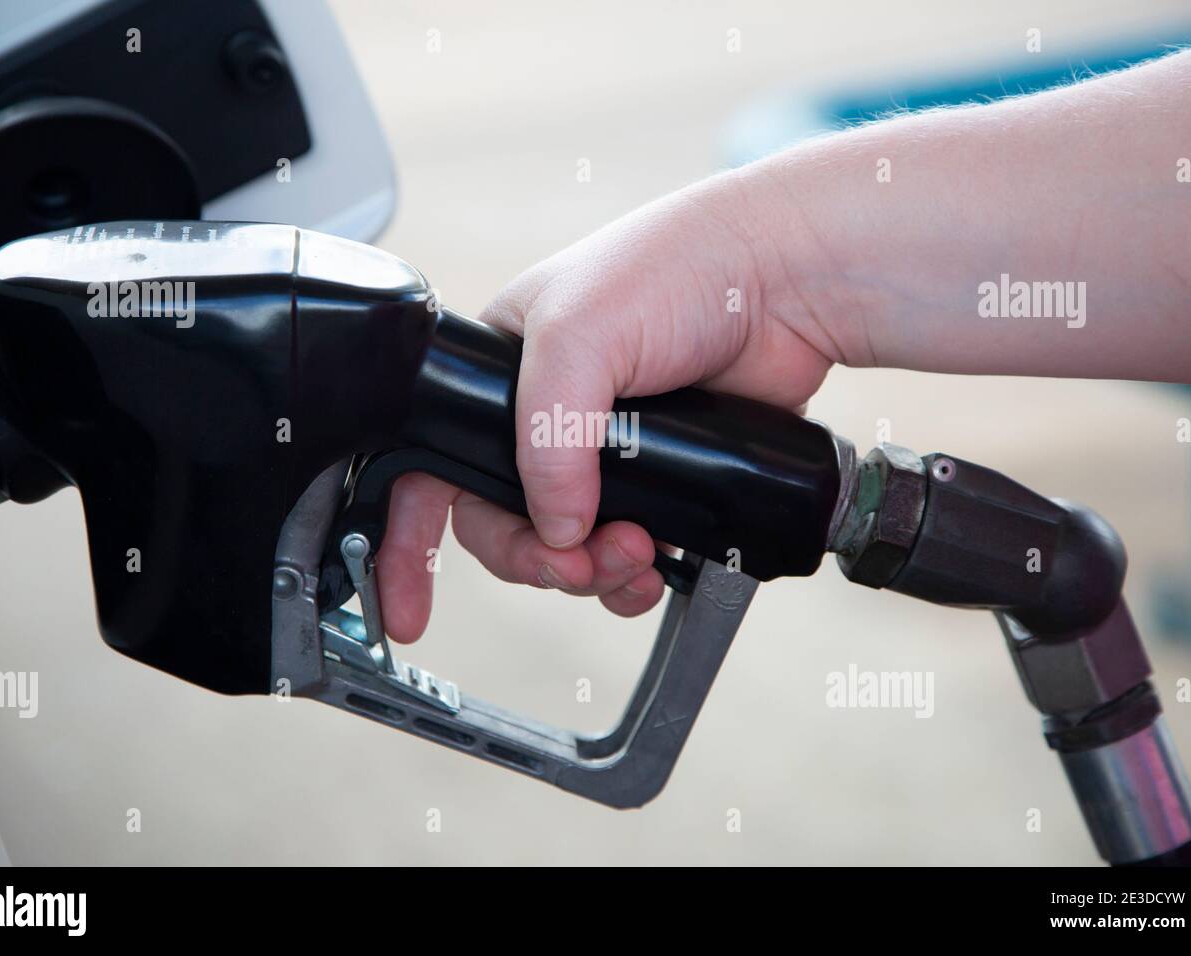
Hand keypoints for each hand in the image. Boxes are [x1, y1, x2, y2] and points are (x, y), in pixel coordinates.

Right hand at [375, 169, 844, 640]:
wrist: (784, 280)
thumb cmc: (678, 266)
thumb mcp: (578, 334)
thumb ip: (547, 436)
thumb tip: (556, 525)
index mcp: (501, 372)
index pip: (432, 464)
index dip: (410, 541)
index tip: (406, 606)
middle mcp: (545, 416)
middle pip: (503, 523)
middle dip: (536, 558)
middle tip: (577, 563)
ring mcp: (604, 452)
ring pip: (564, 547)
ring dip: (590, 572)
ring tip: (633, 558)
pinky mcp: (661, 478)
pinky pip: (626, 551)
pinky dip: (631, 574)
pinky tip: (655, 567)